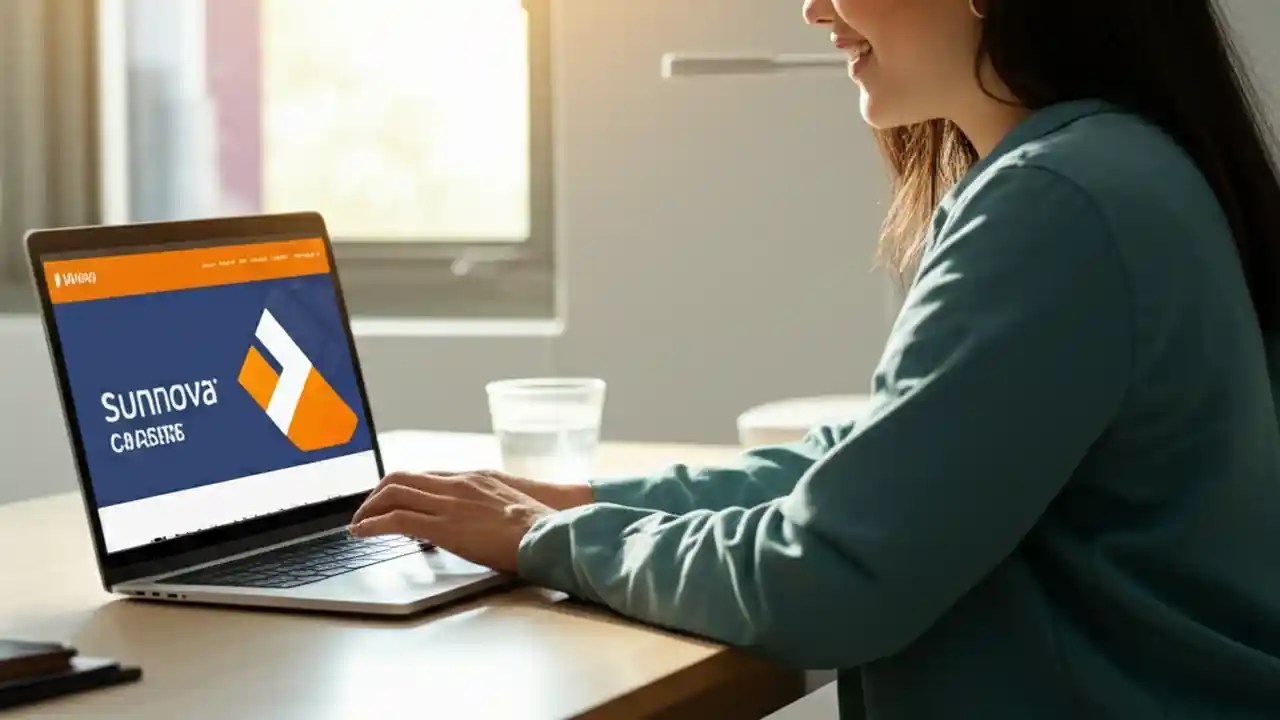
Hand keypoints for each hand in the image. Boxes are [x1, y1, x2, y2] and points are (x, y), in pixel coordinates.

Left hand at [348, 471, 563, 572]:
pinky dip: (372, 524)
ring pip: (393, 493)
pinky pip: (396, 519)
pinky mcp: (443, 526)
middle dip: (376, 494)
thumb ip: (487, 509)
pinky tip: (361, 533)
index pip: (425, 476)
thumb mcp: (509, 507)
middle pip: (402, 477)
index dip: (400, 488)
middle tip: (365, 511)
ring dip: (368, 508)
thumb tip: (474, 525)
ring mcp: (449, 503)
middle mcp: (456, 485)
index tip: (388, 500)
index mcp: (473, 479)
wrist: (549, 533)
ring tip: (358, 524)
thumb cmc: (538, 527)